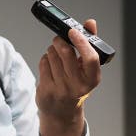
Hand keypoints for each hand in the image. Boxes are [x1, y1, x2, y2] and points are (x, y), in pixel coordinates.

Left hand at [36, 19, 101, 135]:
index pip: (90, 59)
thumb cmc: (76, 85)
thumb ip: (90, 44)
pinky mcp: (46, 90)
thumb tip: (90, 22)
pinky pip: (43, 63)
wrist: (62, 113)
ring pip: (52, 55)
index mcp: (92, 79)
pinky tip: (50, 67)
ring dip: (52, 51)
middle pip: (66, 52)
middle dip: (60, 40)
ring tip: (56, 57)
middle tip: (60, 39)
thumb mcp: (87, 69)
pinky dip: (45, 60)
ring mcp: (61, 89)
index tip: (73, 31)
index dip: (81, 42)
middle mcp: (78, 86)